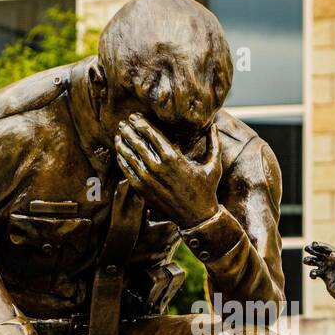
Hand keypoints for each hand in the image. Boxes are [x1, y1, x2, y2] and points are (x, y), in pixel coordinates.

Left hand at [115, 114, 221, 228]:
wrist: (197, 217)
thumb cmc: (206, 190)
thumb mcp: (214, 166)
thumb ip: (214, 144)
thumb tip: (214, 126)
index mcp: (173, 158)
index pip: (151, 134)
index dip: (141, 123)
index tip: (134, 116)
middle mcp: (158, 167)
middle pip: (137, 142)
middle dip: (129, 130)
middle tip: (124, 123)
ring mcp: (148, 180)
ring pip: (129, 156)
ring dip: (123, 143)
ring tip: (119, 134)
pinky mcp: (143, 190)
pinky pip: (128, 171)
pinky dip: (122, 160)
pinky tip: (120, 153)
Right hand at [302, 241, 334, 306]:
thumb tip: (331, 254)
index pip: (328, 249)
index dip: (321, 246)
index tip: (313, 244)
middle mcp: (332, 262)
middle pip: (321, 253)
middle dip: (313, 250)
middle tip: (306, 248)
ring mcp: (328, 269)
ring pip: (316, 262)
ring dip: (310, 260)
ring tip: (305, 261)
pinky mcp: (324, 277)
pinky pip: (316, 272)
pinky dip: (312, 273)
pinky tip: (313, 276)